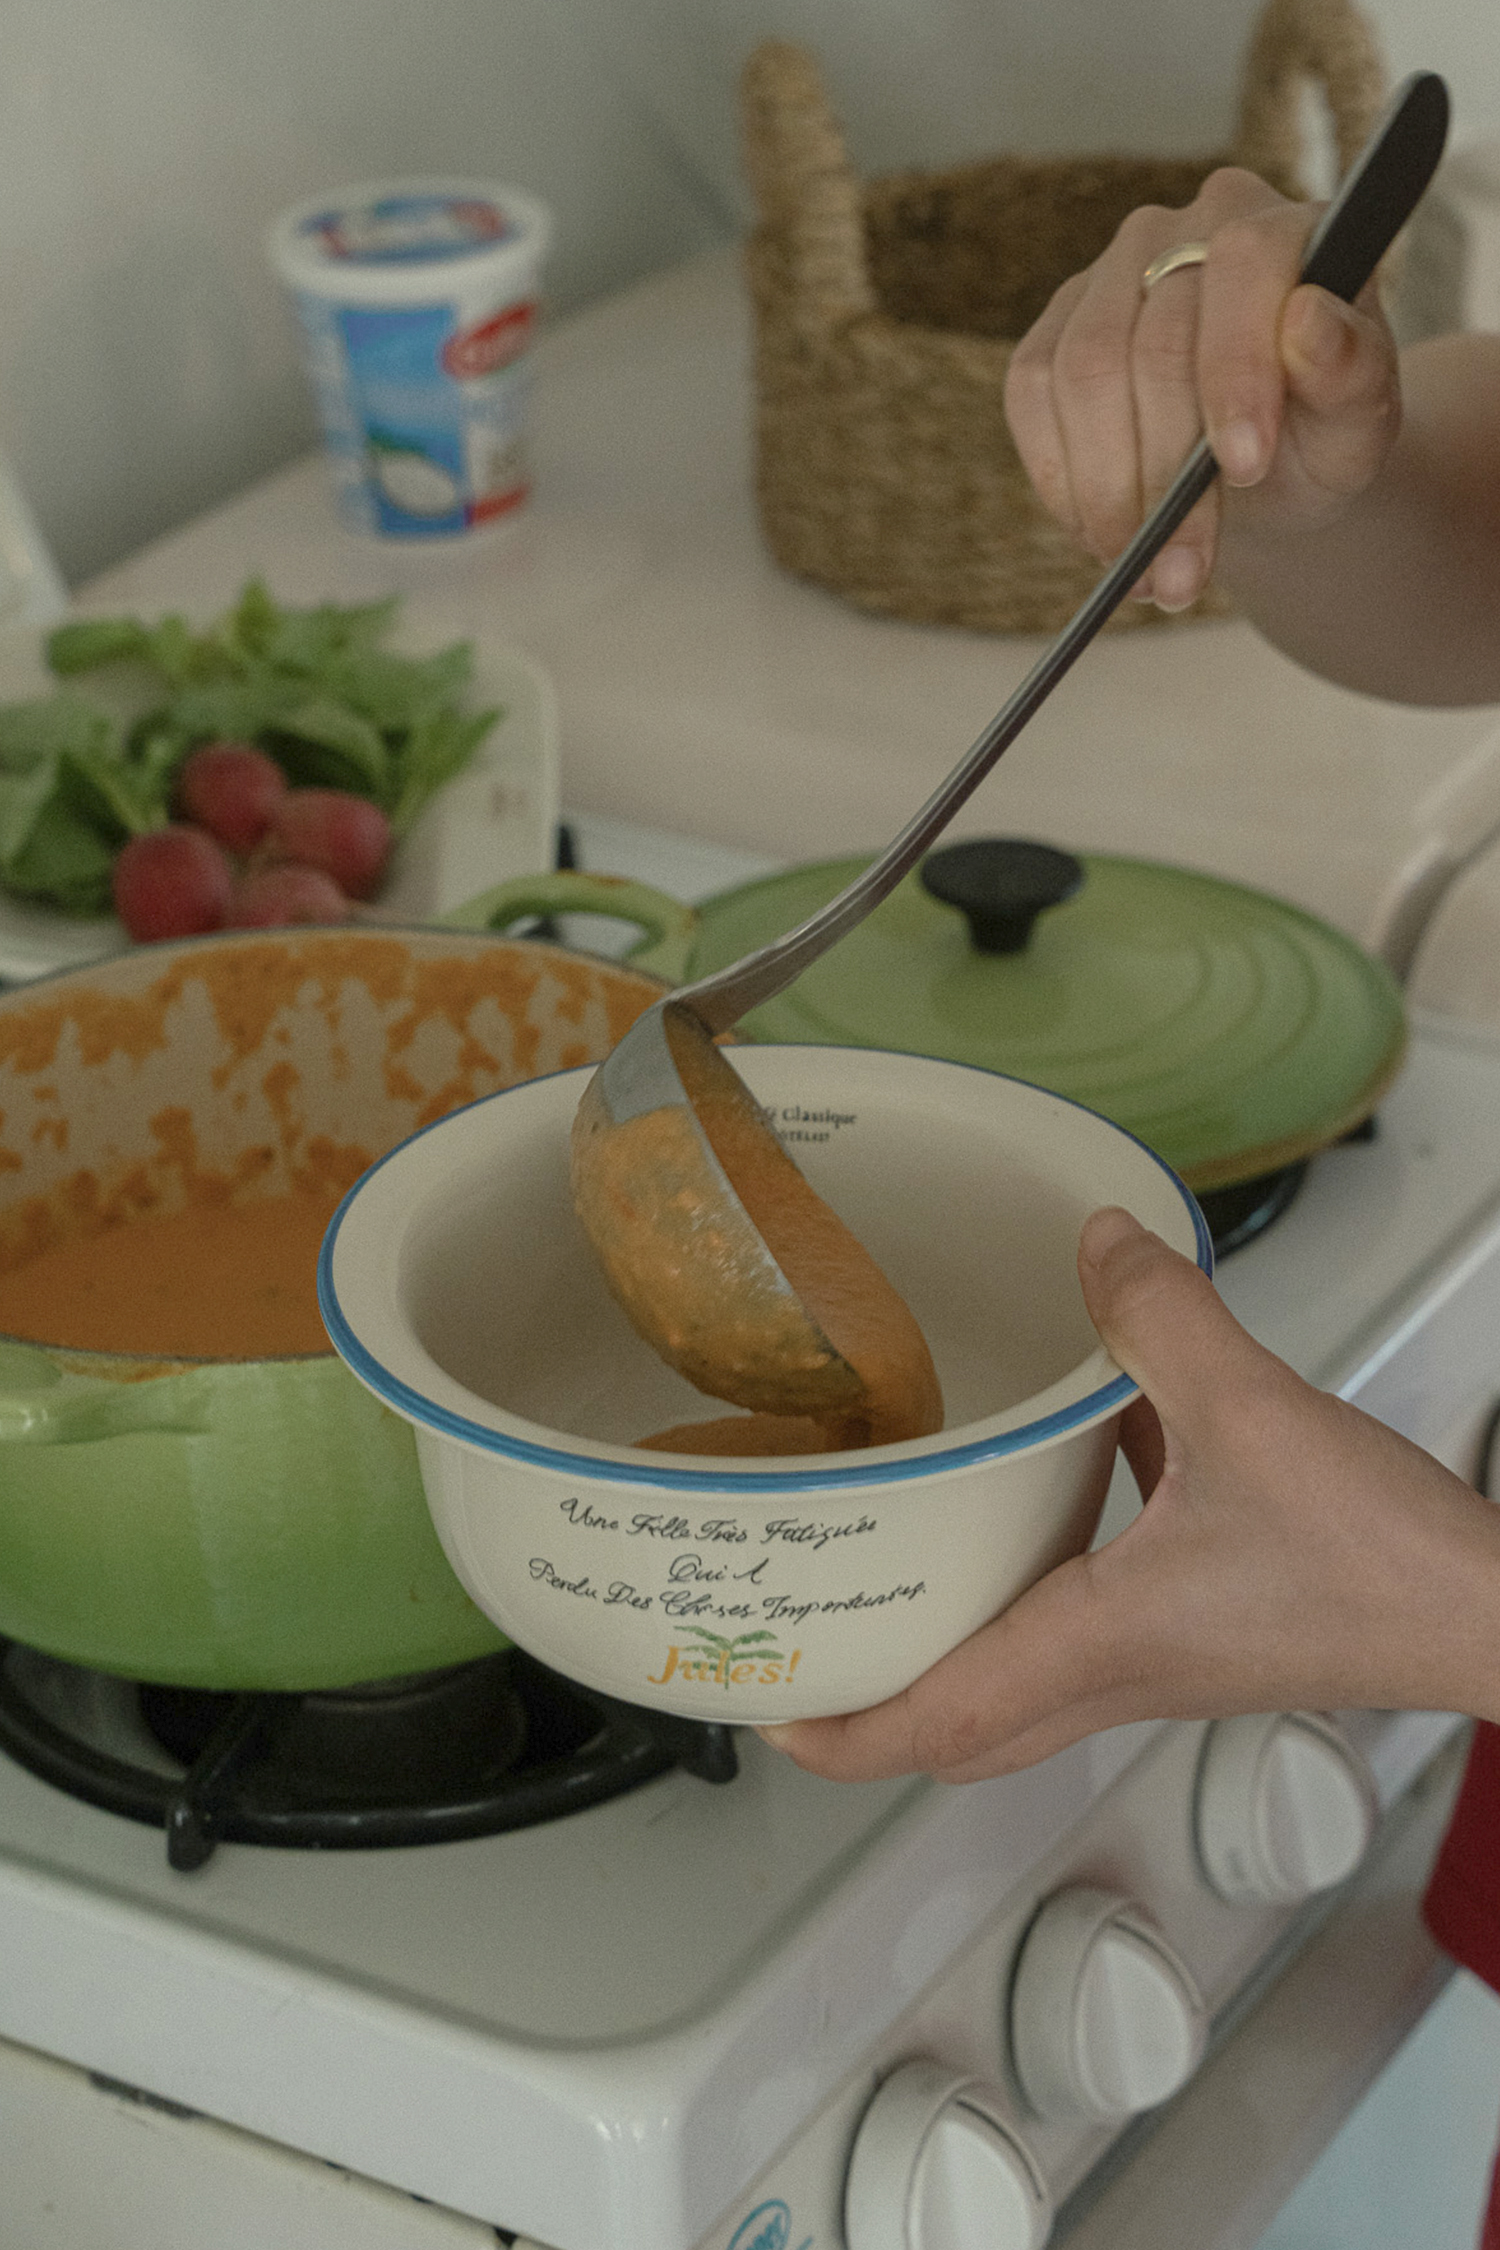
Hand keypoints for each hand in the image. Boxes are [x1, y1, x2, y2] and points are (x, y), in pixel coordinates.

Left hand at [759, 1207, 1499, 1784]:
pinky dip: (1045, 1562)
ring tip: (893, 1561)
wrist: (1491, 1618)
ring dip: (951, 1636)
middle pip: (960, 1727)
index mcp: (1099, 1643)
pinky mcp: (1201, 1628)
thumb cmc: (1385, 1567)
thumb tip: (1096, 1244)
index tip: (760, 1705)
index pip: (933, 1722)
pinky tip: (1064, 1465)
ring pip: (1020, 1677)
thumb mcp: (1251, 1411)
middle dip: (872, 1703)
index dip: (835, 1725)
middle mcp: (1117, 1670)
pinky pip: (1088, 1612)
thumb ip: (1159, 1318)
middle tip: (807, 1645)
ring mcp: (1160, 1657)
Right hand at [1003, 168, 1401, 611]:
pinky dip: (1063, 484)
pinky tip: (1104, 536)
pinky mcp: (1050, 336)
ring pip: (1084, 377)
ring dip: (1109, 495)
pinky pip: (1031, 401)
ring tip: (1149, 575)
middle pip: (1154, 344)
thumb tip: (1309, 321)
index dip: (1236, 370)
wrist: (1261, 471)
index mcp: (1278, 227)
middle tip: (1185, 575)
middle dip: (1166, 476)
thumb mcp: (1360, 422)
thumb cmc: (1316, 436)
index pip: (1243, 266)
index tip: (1244, 469)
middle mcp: (1185, 231)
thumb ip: (1354, 371)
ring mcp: (1107, 278)